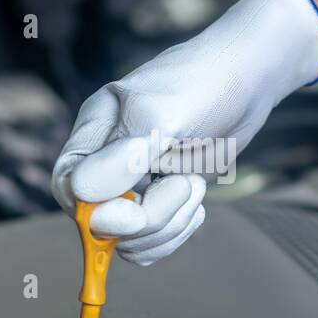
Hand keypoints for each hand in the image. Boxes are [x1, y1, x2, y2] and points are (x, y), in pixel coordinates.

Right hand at [51, 0, 317, 264]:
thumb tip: (83, 197)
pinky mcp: (162, 198)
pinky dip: (178, 229)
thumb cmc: (202, 85)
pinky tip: (195, 199)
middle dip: (148, 217)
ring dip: (170, 222)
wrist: (248, 79)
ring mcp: (136, 184)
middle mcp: (108, 162)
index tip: (134, 214)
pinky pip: (156, 239)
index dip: (94, 211)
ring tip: (195, 183)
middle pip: (102, 221)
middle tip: (188, 183)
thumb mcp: (161, 116)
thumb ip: (124, 158)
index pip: (70, 186)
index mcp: (94, 134)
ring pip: (131, 238)